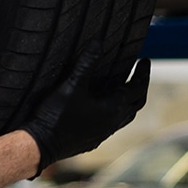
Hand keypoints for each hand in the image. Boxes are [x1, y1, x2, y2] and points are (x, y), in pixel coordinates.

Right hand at [24, 47, 150, 176]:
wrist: (42, 145)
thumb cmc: (56, 116)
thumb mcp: (71, 85)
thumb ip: (86, 64)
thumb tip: (98, 42)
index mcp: (113, 109)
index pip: (137, 88)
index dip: (143, 73)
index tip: (146, 60)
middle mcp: (113, 123)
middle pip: (136, 104)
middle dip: (140, 87)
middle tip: (139, 74)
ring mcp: (103, 133)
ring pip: (125, 116)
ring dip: (129, 101)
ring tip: (124, 89)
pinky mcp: (92, 140)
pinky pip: (112, 125)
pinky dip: (116, 113)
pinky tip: (104, 109)